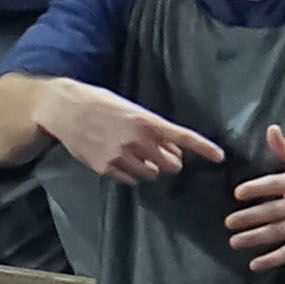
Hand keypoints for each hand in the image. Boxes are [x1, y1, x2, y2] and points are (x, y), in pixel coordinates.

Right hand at [39, 81, 223, 184]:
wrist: (64, 108)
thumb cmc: (100, 103)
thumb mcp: (131, 109)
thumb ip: (154, 129)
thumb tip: (175, 151)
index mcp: (146, 121)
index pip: (182, 136)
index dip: (203, 148)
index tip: (220, 157)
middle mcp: (137, 140)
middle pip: (171, 165)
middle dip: (169, 161)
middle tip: (159, 152)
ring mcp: (121, 156)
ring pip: (151, 174)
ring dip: (149, 167)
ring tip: (134, 153)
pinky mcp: (106, 168)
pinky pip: (131, 180)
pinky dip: (131, 173)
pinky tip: (119, 158)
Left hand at [226, 127, 284, 270]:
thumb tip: (270, 130)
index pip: (274, 183)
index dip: (256, 188)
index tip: (238, 193)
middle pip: (273, 210)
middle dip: (249, 217)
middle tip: (229, 222)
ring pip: (278, 232)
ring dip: (255, 237)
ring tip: (235, 241)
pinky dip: (273, 259)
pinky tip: (256, 263)